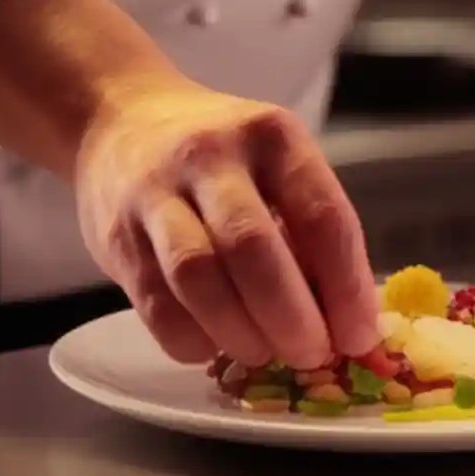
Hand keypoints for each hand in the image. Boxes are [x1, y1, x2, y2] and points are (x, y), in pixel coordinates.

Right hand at [73, 76, 378, 367]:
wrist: (119, 120)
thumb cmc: (222, 157)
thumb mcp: (274, 164)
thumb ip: (308, 231)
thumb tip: (346, 323)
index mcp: (272, 136)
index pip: (322, 216)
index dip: (347, 287)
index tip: (358, 337)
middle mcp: (211, 156)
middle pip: (254, 247)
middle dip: (291, 316)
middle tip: (310, 355)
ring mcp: (156, 193)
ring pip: (198, 275)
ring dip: (239, 332)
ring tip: (262, 354)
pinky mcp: (116, 235)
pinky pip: (155, 304)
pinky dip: (191, 340)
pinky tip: (212, 345)